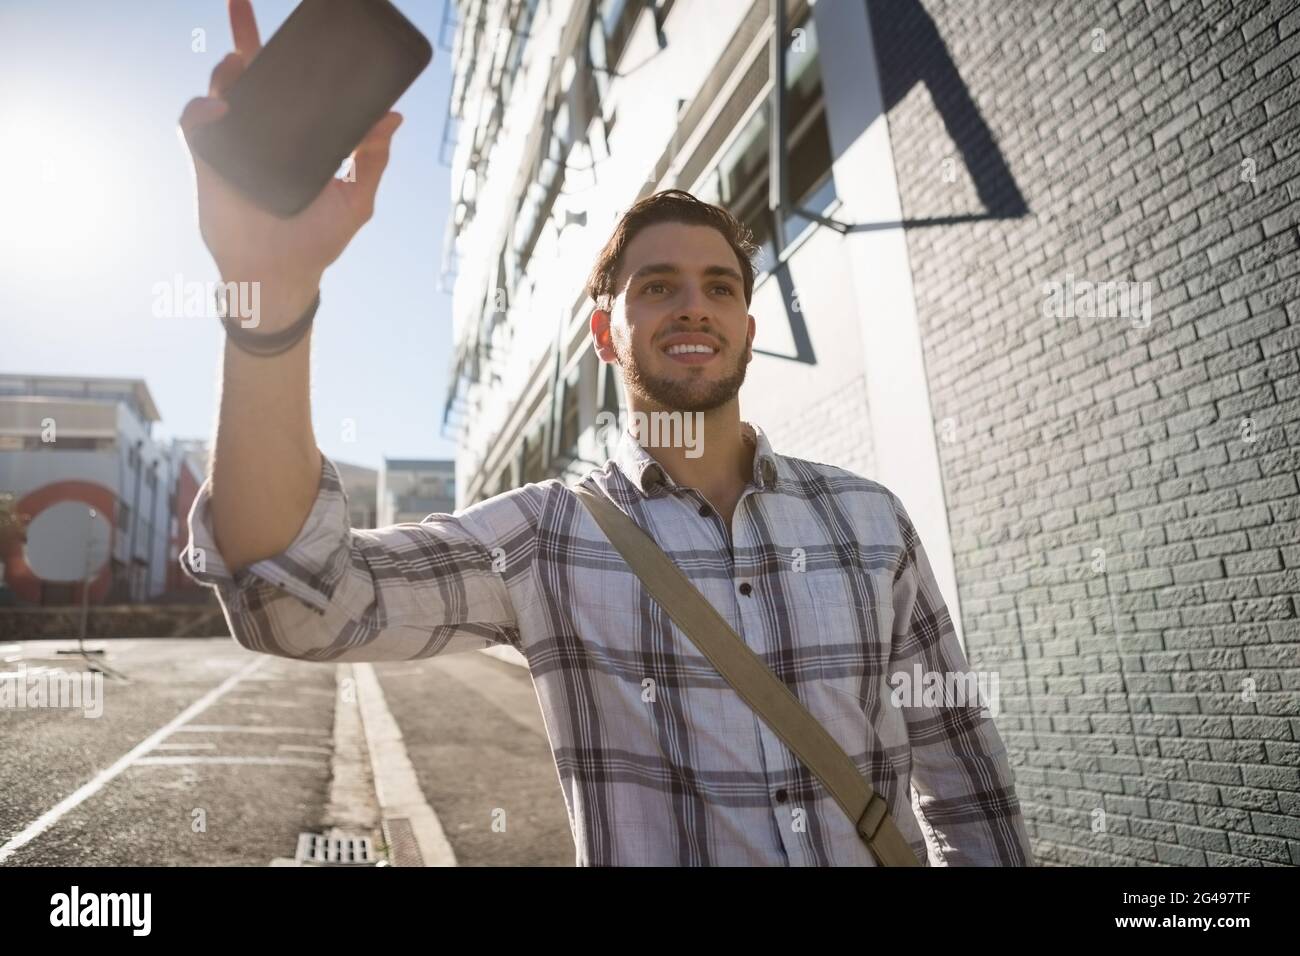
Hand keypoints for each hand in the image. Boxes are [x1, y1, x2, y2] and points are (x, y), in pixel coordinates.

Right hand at [178, 0, 402, 328]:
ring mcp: (234, 143)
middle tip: (241, 7)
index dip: (291, 53)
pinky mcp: (207, 160)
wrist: (278, 275)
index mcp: (299, 134)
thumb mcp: (356, 200)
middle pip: (251, 73)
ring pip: (221, 88)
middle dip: (244, 36)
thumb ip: (372, 159)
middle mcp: (265, 131)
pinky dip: (201, 109)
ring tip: (239, 68)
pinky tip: (219, 109)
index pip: (293, 83)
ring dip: (227, 71)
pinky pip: (195, 123)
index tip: (300, 25)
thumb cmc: (318, 240)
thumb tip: (393, 118)